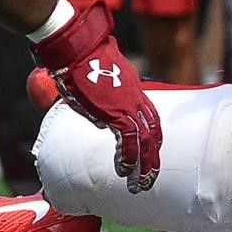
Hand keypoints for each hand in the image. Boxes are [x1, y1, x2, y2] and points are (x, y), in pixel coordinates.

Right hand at [30, 1, 162, 191]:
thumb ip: (90, 97)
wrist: (77, 46)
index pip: (152, 120)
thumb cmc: (80, 59)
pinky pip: (129, 138)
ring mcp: (129, 105)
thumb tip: (79, 103)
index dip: (153, 141)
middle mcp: (137, 99)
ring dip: (144, 165)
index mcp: (134, 92)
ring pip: (146, 140)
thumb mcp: (93, 81)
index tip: (151, 158)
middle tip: (149, 180)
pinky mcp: (116, 110)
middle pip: (154, 133)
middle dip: (153, 159)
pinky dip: (128, 157)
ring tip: (140, 185)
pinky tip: (124, 172)